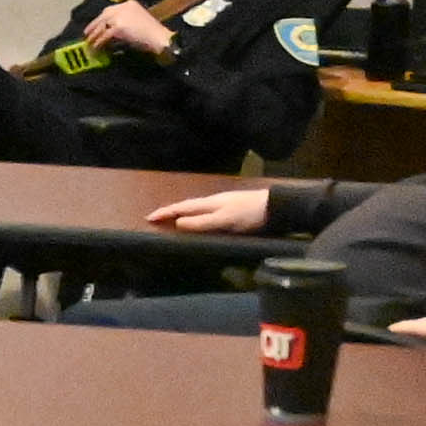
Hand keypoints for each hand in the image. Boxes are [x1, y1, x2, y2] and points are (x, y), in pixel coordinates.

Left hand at [82, 0, 175, 57]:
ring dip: (94, 36)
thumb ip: (125, 20)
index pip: (109, 10)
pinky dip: (99, 43)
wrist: (160, 38)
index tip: (94, 26)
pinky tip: (97, 48)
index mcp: (129, 4)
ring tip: (89, 44)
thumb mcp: (139, 20)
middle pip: (103, 16)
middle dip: (93, 26)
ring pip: (102, 27)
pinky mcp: (118, 27)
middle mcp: (123, 7)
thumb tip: (110, 30)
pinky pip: (104, 36)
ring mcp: (120, 17)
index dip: (100, 19)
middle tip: (87, 35)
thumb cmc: (153, 33)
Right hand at [144, 186, 273, 234]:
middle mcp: (213, 202)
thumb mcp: (224, 220)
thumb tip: (178, 223)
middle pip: (187, 205)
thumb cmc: (250, 213)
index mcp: (209, 204)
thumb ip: (202, 222)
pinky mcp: (232, 210)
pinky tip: (200, 220)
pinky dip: (196, 216)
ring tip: (174, 219)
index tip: (149, 218)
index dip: (165, 213)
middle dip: (171, 211)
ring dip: (183, 213)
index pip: (181, 207)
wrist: (277, 207)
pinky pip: (207, 212)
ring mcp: (223, 205)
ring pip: (197, 208)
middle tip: (157, 218)